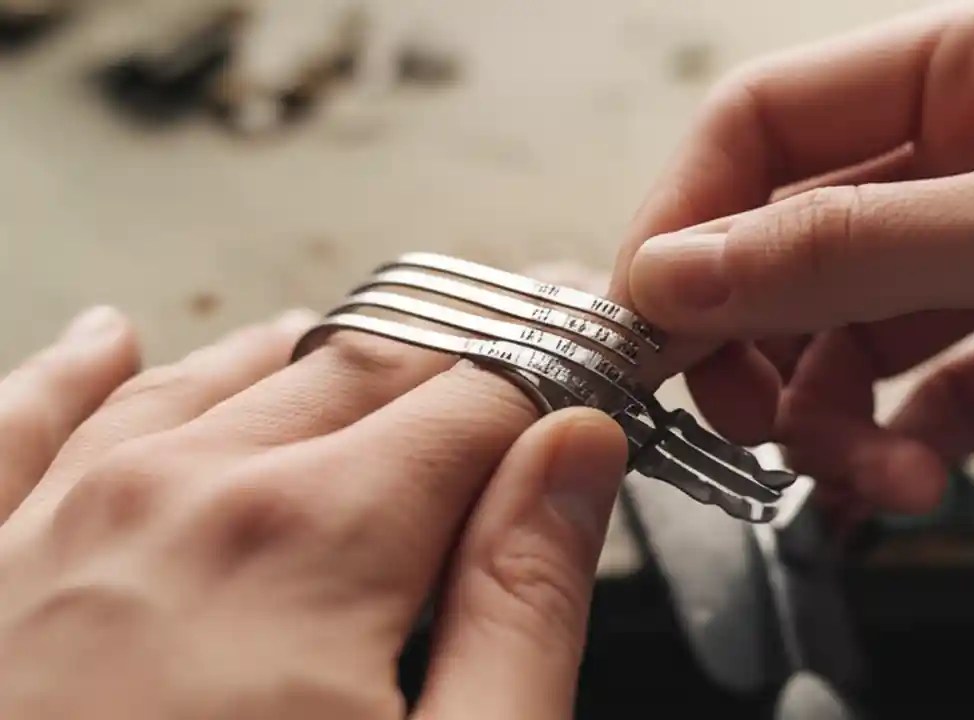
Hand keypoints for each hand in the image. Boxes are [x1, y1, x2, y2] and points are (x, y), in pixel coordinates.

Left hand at [0, 305, 624, 718]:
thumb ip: (521, 604)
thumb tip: (575, 457)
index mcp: (312, 542)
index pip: (477, 393)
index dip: (556, 372)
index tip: (601, 369)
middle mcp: (176, 499)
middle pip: (356, 366)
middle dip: (453, 360)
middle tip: (513, 371)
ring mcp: (47, 529)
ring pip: (204, 375)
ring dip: (303, 361)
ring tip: (376, 361)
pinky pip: (14, 428)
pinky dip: (72, 377)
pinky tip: (108, 345)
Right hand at [610, 0, 973, 521]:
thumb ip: (851, 247)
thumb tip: (676, 268)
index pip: (773, 121)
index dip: (694, 216)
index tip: (651, 318)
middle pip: (796, 237)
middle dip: (763, 340)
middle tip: (746, 423)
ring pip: (852, 329)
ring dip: (836, 414)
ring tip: (873, 478)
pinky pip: (924, 389)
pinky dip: (903, 442)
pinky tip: (917, 481)